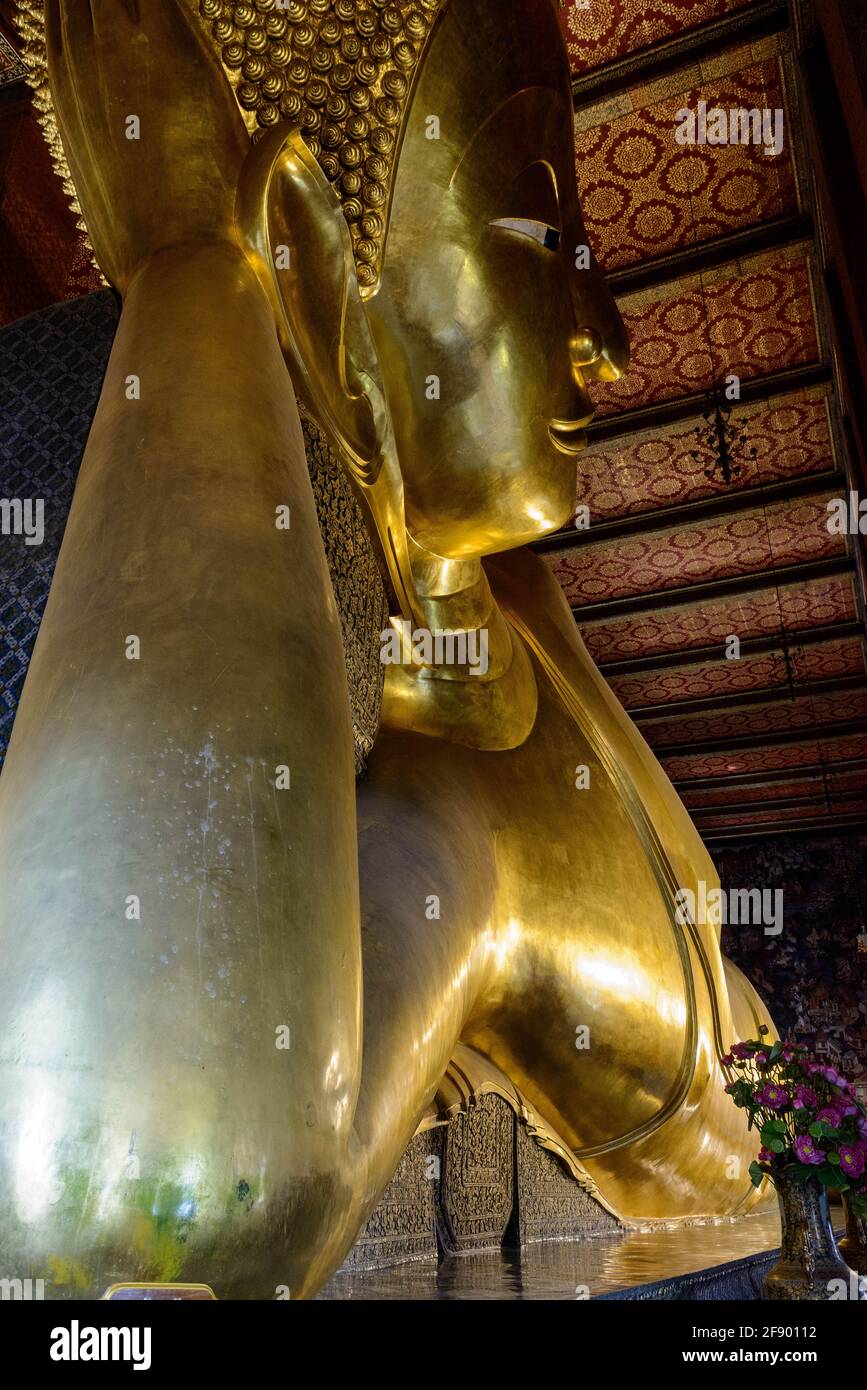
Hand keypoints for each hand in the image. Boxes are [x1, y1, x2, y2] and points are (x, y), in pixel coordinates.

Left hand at [45, 0, 249, 290]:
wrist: (180, 266)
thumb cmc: (226, 222)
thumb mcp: (254, 172)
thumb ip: (266, 141)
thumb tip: (289, 126)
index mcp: (182, 55)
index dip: (161, 1)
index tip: (163, 7)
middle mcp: (131, 55)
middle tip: (131, 8)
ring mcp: (89, 79)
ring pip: (74, 3)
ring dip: (87, 0)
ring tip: (97, 1)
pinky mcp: (65, 109)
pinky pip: (55, 42)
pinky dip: (61, 24)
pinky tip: (67, 18)